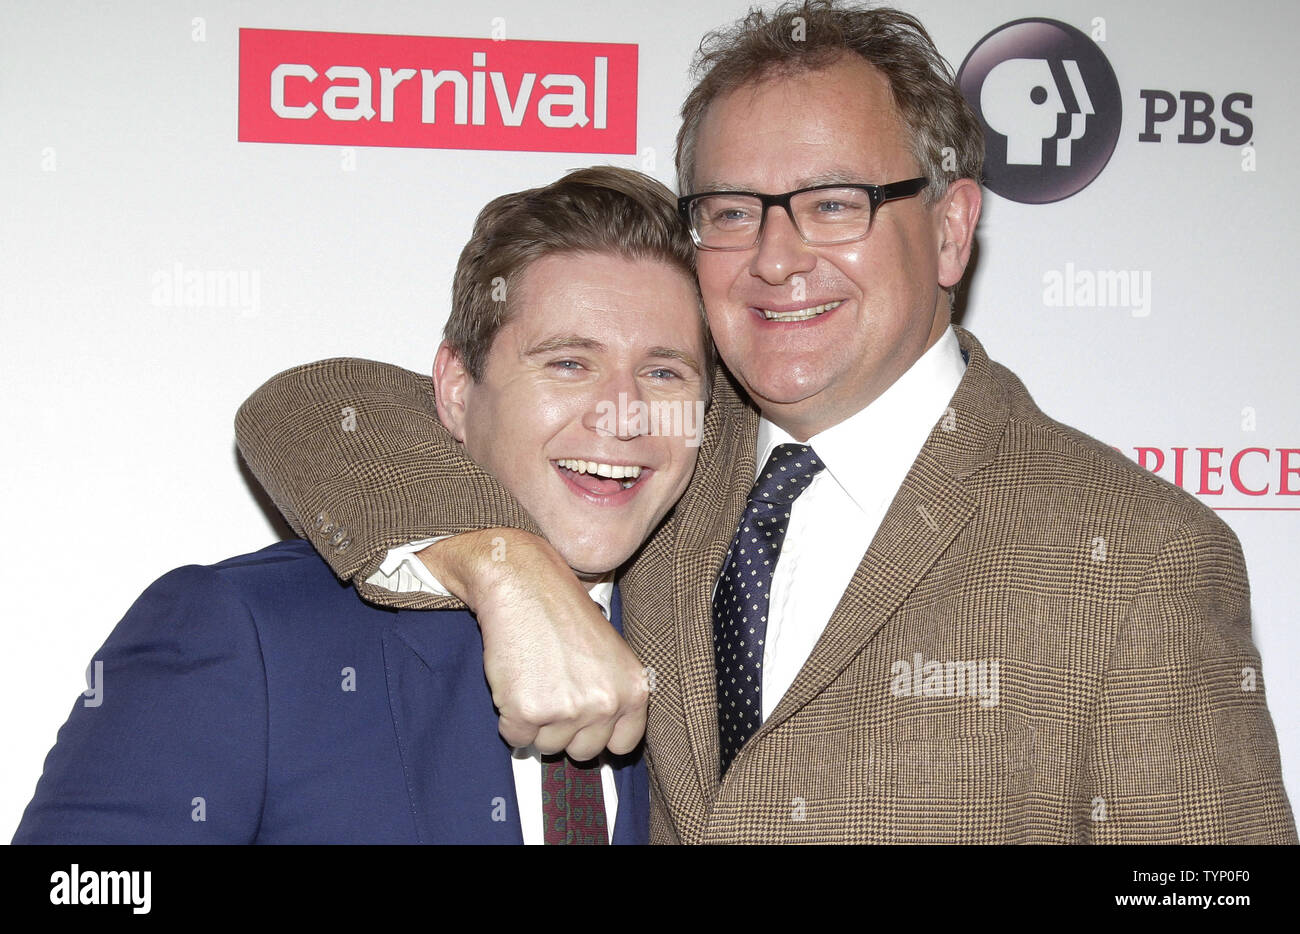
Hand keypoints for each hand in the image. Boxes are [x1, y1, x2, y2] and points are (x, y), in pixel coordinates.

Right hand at [419, 529, 648, 759]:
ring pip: (547, 746)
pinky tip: (515, 682)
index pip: (622, 745)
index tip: (584, 721)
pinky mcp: (528, 712)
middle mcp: (606, 703)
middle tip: (553, 688)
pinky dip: (509, 717)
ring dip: (536, 722)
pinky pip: (515, 738)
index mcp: (633, 690)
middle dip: (565, 729)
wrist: (524, 585)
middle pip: (582, 751)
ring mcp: (567, 710)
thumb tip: (602, 740)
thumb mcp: (611, 652)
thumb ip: (613, 695)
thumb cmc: (562, 612)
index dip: (598, 734)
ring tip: (535, 678)